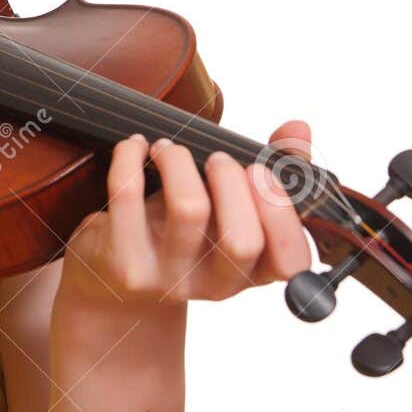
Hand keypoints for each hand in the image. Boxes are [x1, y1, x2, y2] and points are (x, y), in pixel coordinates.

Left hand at [57, 121, 314, 313]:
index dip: (284, 216)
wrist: (114, 282)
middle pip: (241, 240)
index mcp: (252, 272)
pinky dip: (131, 158)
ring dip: (181, 162)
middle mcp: (216, 284)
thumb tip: (297, 128)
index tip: (261, 172)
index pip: (290, 263)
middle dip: (232, 181)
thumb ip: (273, 170)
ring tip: (171, 150)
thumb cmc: (182, 235)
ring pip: (189, 210)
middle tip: (216, 159)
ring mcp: (169, 279)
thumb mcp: (229, 210)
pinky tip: (134, 147)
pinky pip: (128, 197)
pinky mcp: (125, 264)